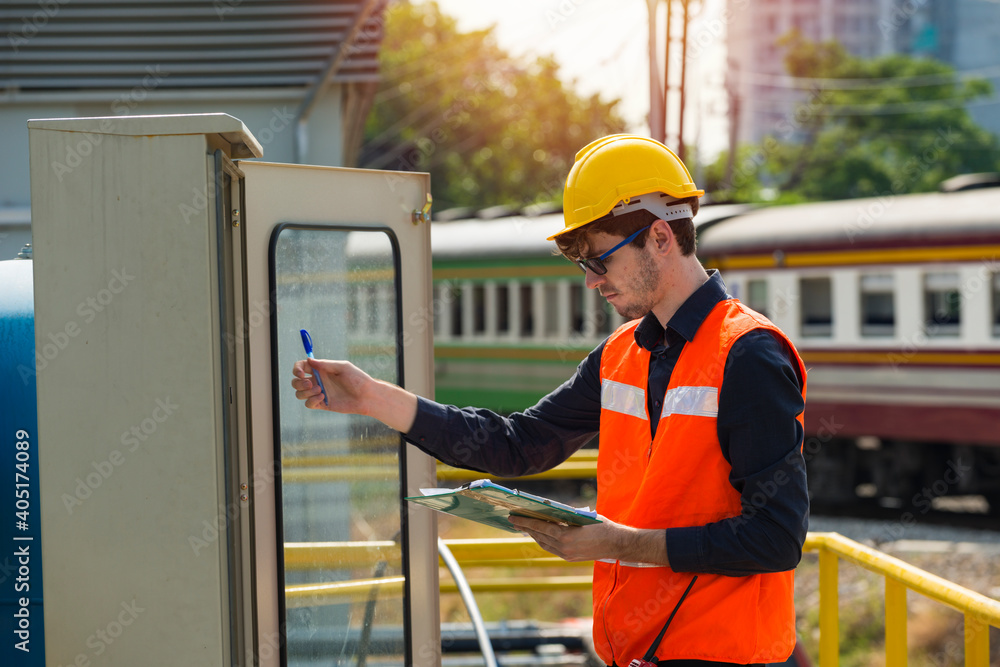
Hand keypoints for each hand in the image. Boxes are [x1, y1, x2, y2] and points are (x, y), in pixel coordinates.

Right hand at [291, 358, 370, 413]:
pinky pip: (308, 404)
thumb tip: (309, 360)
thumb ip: (325, 364)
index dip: (296, 369)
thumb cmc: (357, 379)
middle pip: (296, 381)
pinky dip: (311, 400)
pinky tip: (323, 397)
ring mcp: (319, 393)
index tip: (300, 373)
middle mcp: (318, 381)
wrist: (366, 397)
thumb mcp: (342, 367)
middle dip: (298, 383)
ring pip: (299, 393)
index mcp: (321, 369)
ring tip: (320, 390)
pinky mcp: (322, 404)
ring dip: (305, 392)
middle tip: (309, 384)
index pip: (302, 367)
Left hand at [508, 514, 669, 565]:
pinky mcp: (570, 558)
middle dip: (526, 528)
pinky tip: (539, 534)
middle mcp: (564, 548)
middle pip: (539, 536)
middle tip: (514, 520)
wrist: (617, 544)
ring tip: (524, 526)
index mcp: (566, 536)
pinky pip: (552, 548)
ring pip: (544, 544)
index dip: (526, 522)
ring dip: (533, 535)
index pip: (540, 527)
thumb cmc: (602, 526)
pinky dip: (544, 540)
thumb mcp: (583, 516)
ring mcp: (567, 555)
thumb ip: (566, 514)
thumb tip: (549, 510)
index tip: (513, 517)